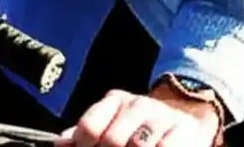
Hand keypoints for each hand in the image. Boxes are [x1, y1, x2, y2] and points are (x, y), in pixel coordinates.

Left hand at [58, 88, 220, 146]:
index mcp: (114, 100)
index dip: (82, 146)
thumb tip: (60, 143)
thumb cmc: (139, 125)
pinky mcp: (184, 130)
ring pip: (137, 146)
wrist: (184, 117)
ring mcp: (161, 116)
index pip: (89, 126)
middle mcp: (137, 104)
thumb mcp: (112, 121)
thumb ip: (85, 132)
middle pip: (112, 140)